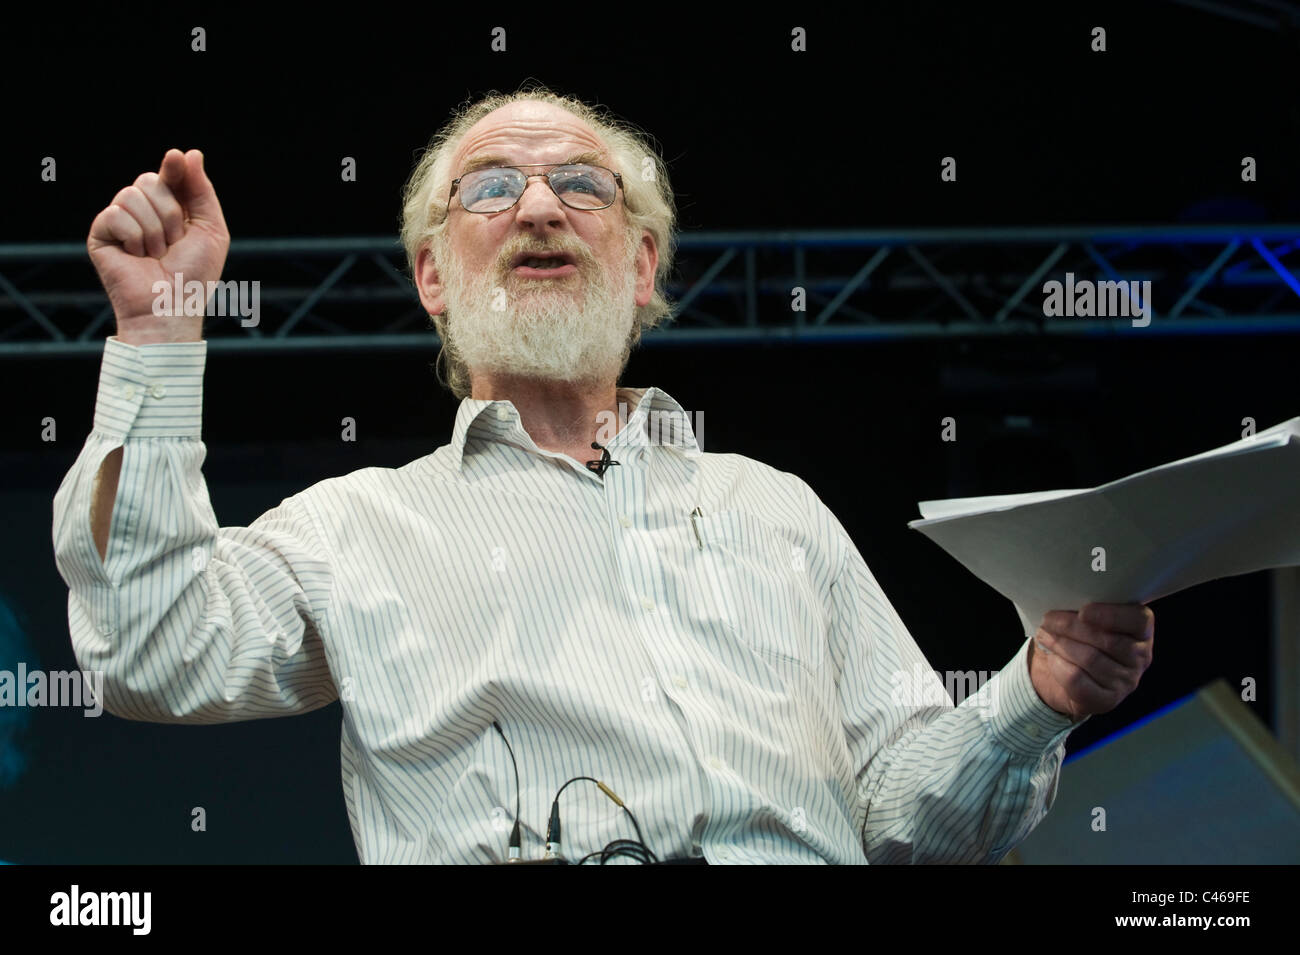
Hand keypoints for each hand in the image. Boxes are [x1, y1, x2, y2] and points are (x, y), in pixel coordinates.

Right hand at [87, 148, 229, 343]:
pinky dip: (133, 237)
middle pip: (149, 181)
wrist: (172, 306)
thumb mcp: (211, 230)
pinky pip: (115, 214)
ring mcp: (119, 222)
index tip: (176, 159)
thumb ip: (201, 191)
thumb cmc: (195, 275)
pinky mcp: (100, 234)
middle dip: (169, 213)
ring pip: (131, 195)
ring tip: (155, 254)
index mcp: (169, 208)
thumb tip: (189, 153)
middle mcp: (142, 211)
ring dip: (153, 230)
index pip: (168, 175)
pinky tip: (136, 256)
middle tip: (174, 243)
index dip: (173, 166)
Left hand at [1028, 602, 1153, 721]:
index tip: (1083, 612)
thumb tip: (1067, 599)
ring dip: (1060, 644)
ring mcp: (1126, 682)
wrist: (1062, 676)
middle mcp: (1140, 658)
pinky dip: (1059, 665)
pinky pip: (1078, 680)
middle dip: (1071, 627)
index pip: (1138, 620)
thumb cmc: (1077, 638)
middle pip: (1107, 640)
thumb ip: (1086, 610)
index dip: (1111, 615)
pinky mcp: (1107, 700)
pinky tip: (1052, 657)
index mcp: (1141, 631)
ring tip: (1044, 635)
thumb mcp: (1085, 619)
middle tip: (1048, 620)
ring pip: (1090, 659)